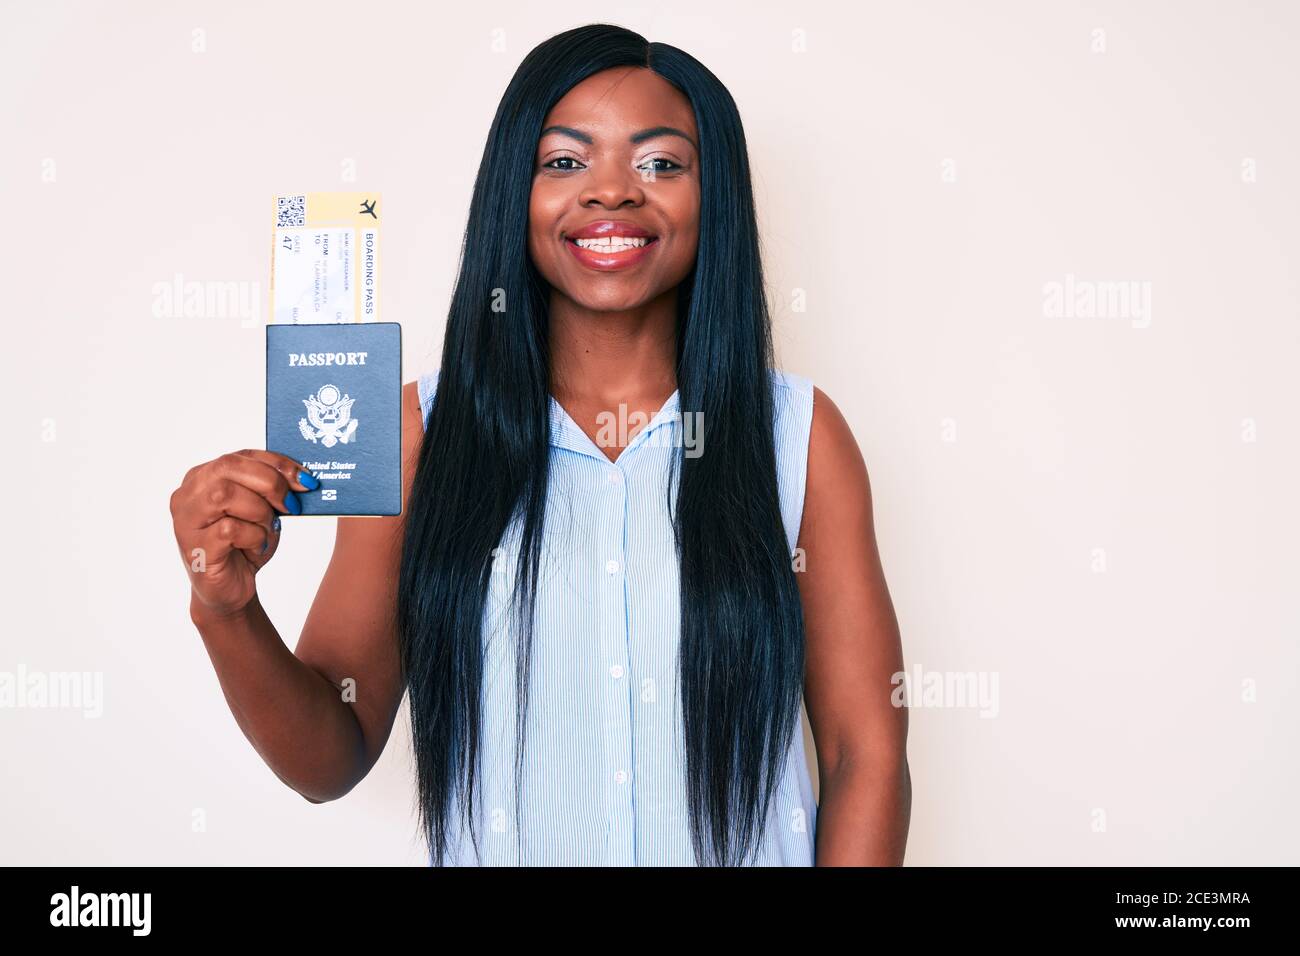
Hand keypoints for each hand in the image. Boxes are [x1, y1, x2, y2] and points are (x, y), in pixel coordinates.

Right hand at [170, 449, 319, 617]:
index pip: (241, 456)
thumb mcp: (263, 509)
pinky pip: (229, 529)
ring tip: (268, 530)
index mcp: (203, 477)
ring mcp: (186, 521)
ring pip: (225, 495)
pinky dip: (254, 537)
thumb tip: (303, 477)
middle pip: (229, 468)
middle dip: (270, 484)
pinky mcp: (194, 547)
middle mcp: (188, 494)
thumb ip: (272, 489)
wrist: (231, 588)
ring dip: (260, 512)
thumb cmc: (245, 544)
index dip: (276, 463)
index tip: (305, 479)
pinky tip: (257, 548)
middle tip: (292, 505)